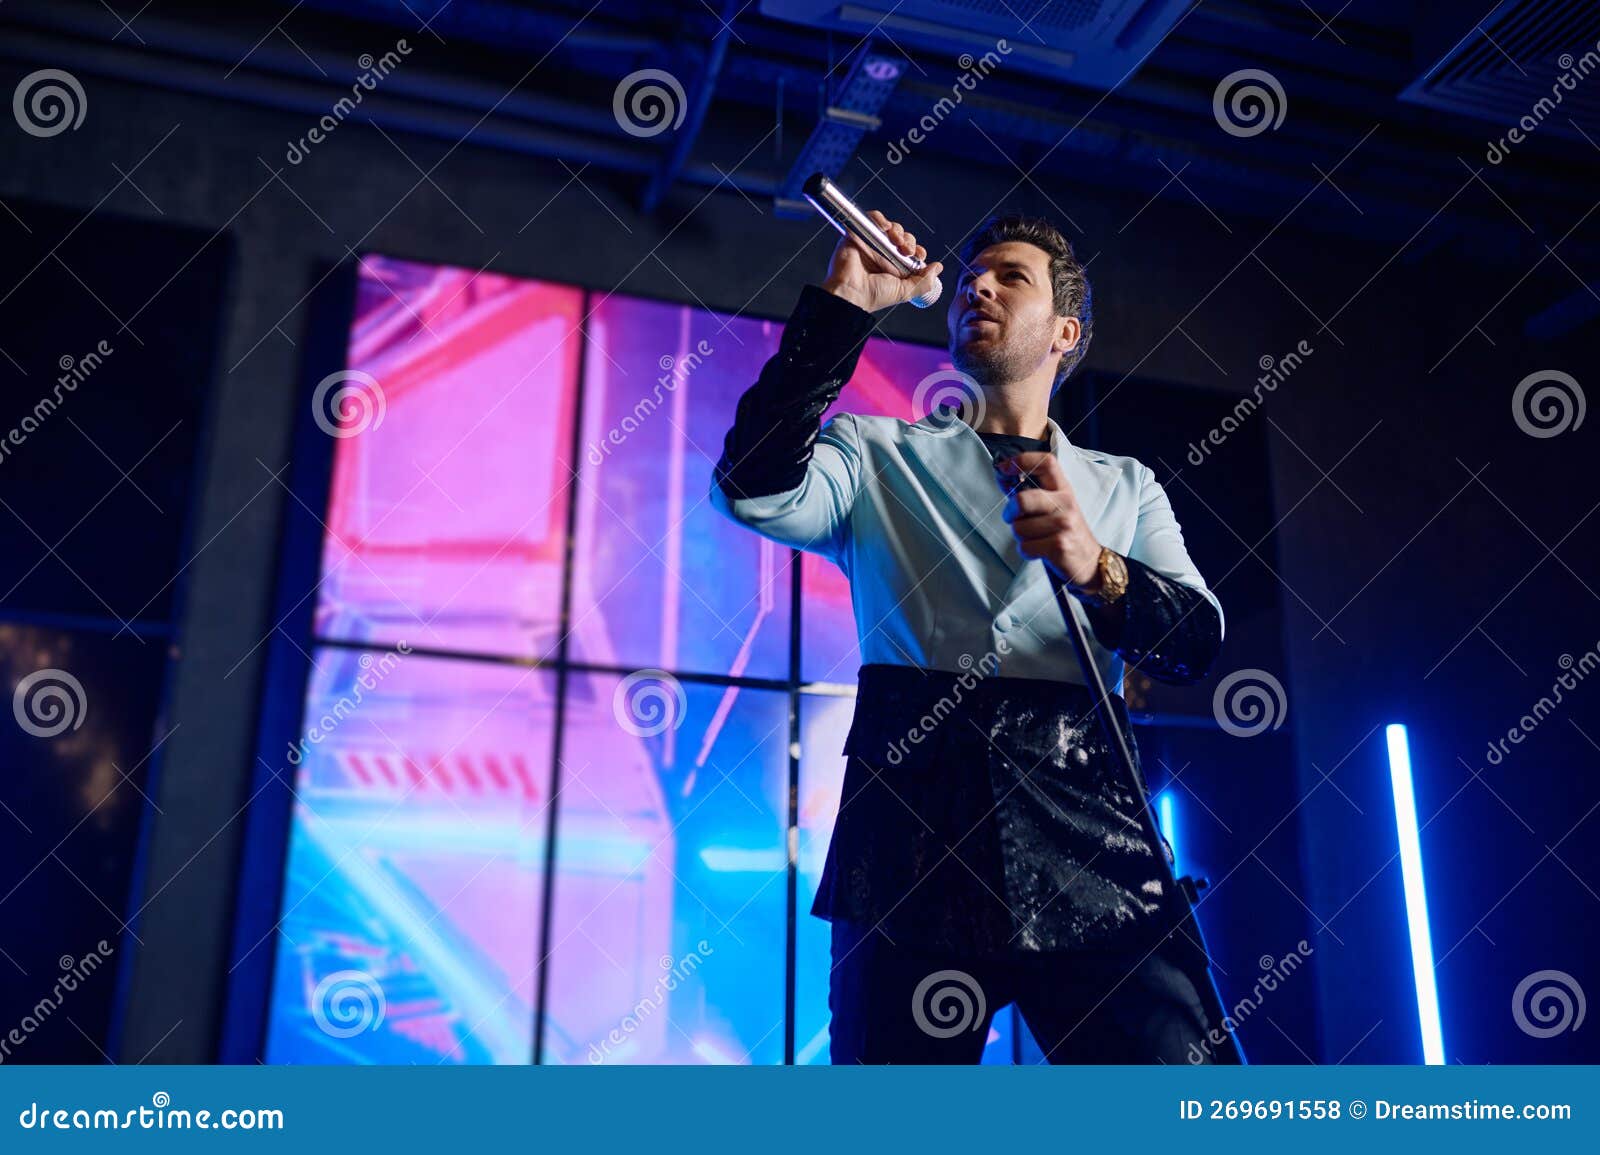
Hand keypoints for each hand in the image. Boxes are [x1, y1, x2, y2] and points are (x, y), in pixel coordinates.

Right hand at [821, 209, 943, 312]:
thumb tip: (938, 268)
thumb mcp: (905, 292)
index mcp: (894, 267)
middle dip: (909, 241)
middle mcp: (883, 254)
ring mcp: (871, 243)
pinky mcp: (858, 234)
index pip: (911, 251)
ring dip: (898, 231)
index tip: (919, 255)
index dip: (918, 250)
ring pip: (890, 228)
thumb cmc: (874, 295)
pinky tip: (886, 228)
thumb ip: (924, 282)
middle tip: (906, 251)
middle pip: (903, 237)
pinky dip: (880, 219)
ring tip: (896, 241)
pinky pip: (872, 218)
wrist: (851, 292)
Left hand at [996, 451, 1103, 587]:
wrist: (1090, 561)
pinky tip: (1040, 551)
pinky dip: (1026, 552)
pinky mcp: (1059, 545)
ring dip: (1020, 536)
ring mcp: (1064, 524)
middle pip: (1022, 500)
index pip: (1045, 463)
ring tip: (1036, 538)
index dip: (1021, 461)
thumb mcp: (1055, 507)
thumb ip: (1032, 493)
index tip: (1003, 467)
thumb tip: (1004, 478)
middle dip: (1010, 512)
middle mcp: (1066, 503)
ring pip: (1019, 527)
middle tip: (1012, 518)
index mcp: (1064, 489)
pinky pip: (1025, 547)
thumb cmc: (1066, 532)